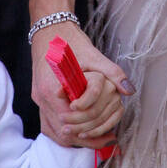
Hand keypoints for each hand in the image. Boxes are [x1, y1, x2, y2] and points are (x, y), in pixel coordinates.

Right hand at [31, 22, 133, 147]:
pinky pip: (50, 123)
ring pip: (54, 131)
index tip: (108, 134)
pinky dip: (66, 130)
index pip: (69, 121)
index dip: (90, 129)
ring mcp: (38, 98)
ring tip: (98, 139)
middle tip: (107, 139)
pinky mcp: (39, 97)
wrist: (50, 29)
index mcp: (52, 88)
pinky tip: (82, 130)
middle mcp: (41, 97)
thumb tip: (128, 90)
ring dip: (76, 137)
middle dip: (85, 136)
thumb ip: (111, 73)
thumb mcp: (94, 56)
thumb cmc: (70, 41)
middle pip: (62, 131)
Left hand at [65, 71, 123, 147]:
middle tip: (62, 120)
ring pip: (100, 119)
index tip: (71, 107)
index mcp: (100, 75)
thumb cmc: (76, 71)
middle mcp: (111, 87)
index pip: (94, 92)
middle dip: (77, 119)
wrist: (83, 72)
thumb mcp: (70, 71)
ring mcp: (116, 100)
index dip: (82, 103)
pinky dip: (95, 132)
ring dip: (83, 128)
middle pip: (95, 110)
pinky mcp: (118, 110)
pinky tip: (82, 134)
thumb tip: (58, 93)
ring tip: (67, 130)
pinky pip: (109, 124)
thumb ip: (65, 81)